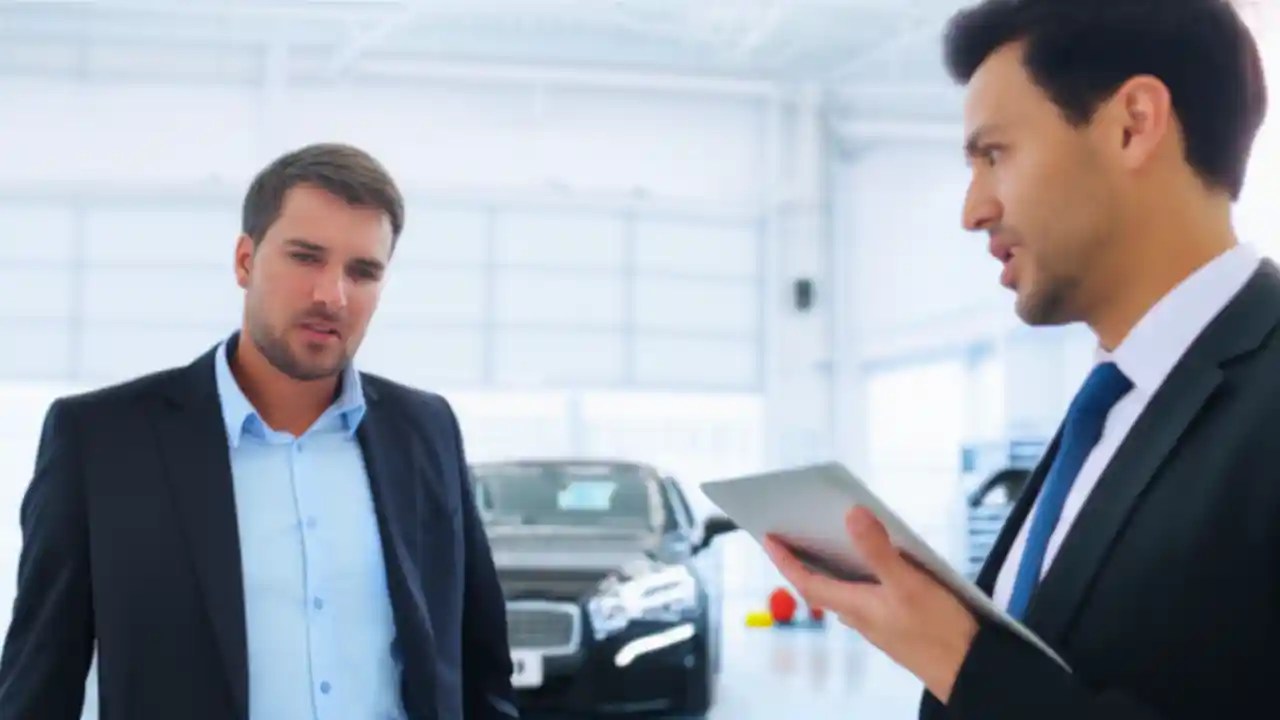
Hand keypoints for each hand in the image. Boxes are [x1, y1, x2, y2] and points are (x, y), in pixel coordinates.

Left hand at [763, 506, 978, 703]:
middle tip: (794, 530)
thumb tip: (852, 515)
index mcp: (855, 606)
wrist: (970, 670)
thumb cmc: (939, 632)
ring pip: (846, 590)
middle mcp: (860, 615)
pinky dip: (861, 574)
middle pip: (822, 585)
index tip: (767, 538)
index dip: (785, 560)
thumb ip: (879, 550)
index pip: (806, 581)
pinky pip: (867, 595)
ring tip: (830, 535)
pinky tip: (876, 560)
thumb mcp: (909, 584)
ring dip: (834, 565)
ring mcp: (877, 622)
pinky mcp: (896, 624)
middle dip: (805, 558)